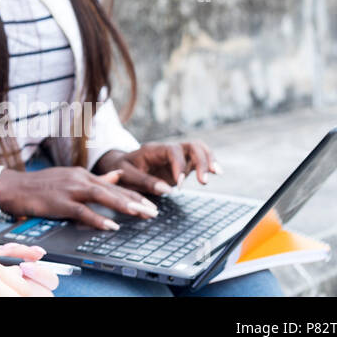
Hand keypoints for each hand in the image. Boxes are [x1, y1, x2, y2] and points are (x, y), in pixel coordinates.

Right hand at [0, 165, 158, 230]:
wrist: (15, 187)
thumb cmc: (42, 186)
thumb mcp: (71, 178)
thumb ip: (96, 179)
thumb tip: (118, 176)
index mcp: (83, 174)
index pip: (115, 185)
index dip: (134, 194)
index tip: (152, 202)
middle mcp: (79, 178)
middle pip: (113, 190)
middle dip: (135, 200)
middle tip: (154, 211)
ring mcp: (70, 189)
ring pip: (101, 196)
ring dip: (123, 205)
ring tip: (141, 214)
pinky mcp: (60, 202)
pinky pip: (82, 211)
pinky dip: (97, 218)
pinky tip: (111, 225)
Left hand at [96, 142, 219, 195]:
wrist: (120, 167)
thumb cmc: (121, 170)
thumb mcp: (126, 175)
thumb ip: (144, 182)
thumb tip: (167, 190)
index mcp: (153, 150)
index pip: (172, 151)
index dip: (179, 165)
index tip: (179, 184)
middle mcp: (167, 150)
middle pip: (191, 145)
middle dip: (201, 161)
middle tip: (204, 181)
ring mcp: (176, 156)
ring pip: (198, 149)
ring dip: (209, 159)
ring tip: (217, 173)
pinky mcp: (182, 165)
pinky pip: (198, 159)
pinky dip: (208, 163)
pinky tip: (216, 173)